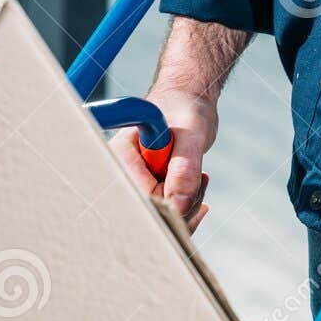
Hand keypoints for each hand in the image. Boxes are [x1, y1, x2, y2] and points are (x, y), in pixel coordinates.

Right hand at [107, 84, 218, 232]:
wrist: (188, 102)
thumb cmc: (186, 108)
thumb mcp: (191, 133)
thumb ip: (185, 167)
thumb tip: (179, 205)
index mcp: (120, 155)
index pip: (142, 197)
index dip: (171, 198)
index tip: (193, 181)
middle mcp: (120, 172)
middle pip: (148, 213)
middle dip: (182, 205)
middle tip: (200, 179)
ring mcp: (133, 184)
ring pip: (160, 218)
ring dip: (188, 205)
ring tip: (199, 177)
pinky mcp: (146, 191)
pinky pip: (165, 216)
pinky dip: (187, 207)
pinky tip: (196, 187)